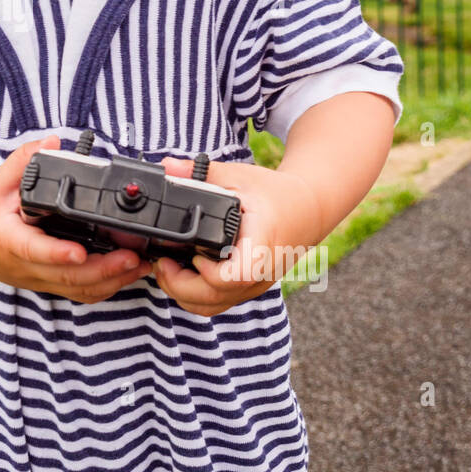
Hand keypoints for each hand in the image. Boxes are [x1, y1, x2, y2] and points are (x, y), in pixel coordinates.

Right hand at [0, 134, 153, 303]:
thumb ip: (24, 160)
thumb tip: (52, 143)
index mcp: (9, 240)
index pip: (34, 250)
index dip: (58, 254)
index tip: (80, 252)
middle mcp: (24, 266)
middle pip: (65, 276)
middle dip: (103, 270)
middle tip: (132, 257)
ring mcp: (36, 280)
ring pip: (76, 289)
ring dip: (110, 282)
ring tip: (139, 266)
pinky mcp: (46, 284)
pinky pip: (77, 293)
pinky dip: (103, 288)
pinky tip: (125, 275)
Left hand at [151, 156, 322, 317]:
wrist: (308, 209)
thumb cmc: (274, 193)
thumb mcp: (237, 176)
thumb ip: (199, 172)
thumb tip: (165, 165)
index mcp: (260, 242)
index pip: (238, 275)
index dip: (209, 273)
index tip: (193, 255)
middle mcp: (261, 271)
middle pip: (217, 297)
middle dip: (180, 286)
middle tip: (162, 263)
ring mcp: (256, 284)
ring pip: (215, 306)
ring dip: (184, 294)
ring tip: (166, 269)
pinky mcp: (249, 288)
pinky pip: (220, 303)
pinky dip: (196, 297)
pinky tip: (182, 275)